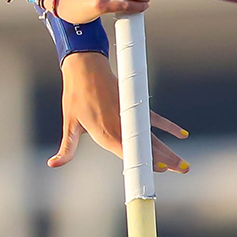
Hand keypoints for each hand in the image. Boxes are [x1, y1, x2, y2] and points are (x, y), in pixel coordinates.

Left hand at [47, 52, 188, 171]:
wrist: (85, 66)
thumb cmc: (75, 96)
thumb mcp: (69, 124)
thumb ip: (67, 148)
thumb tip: (53, 164)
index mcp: (104, 131)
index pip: (126, 152)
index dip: (144, 161)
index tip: (160, 170)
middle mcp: (120, 125)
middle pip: (145, 147)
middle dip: (164, 160)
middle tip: (183, 170)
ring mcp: (129, 115)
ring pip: (152, 137)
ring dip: (169, 149)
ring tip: (184, 164)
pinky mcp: (135, 106)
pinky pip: (154, 119)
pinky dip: (168, 126)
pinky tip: (181, 135)